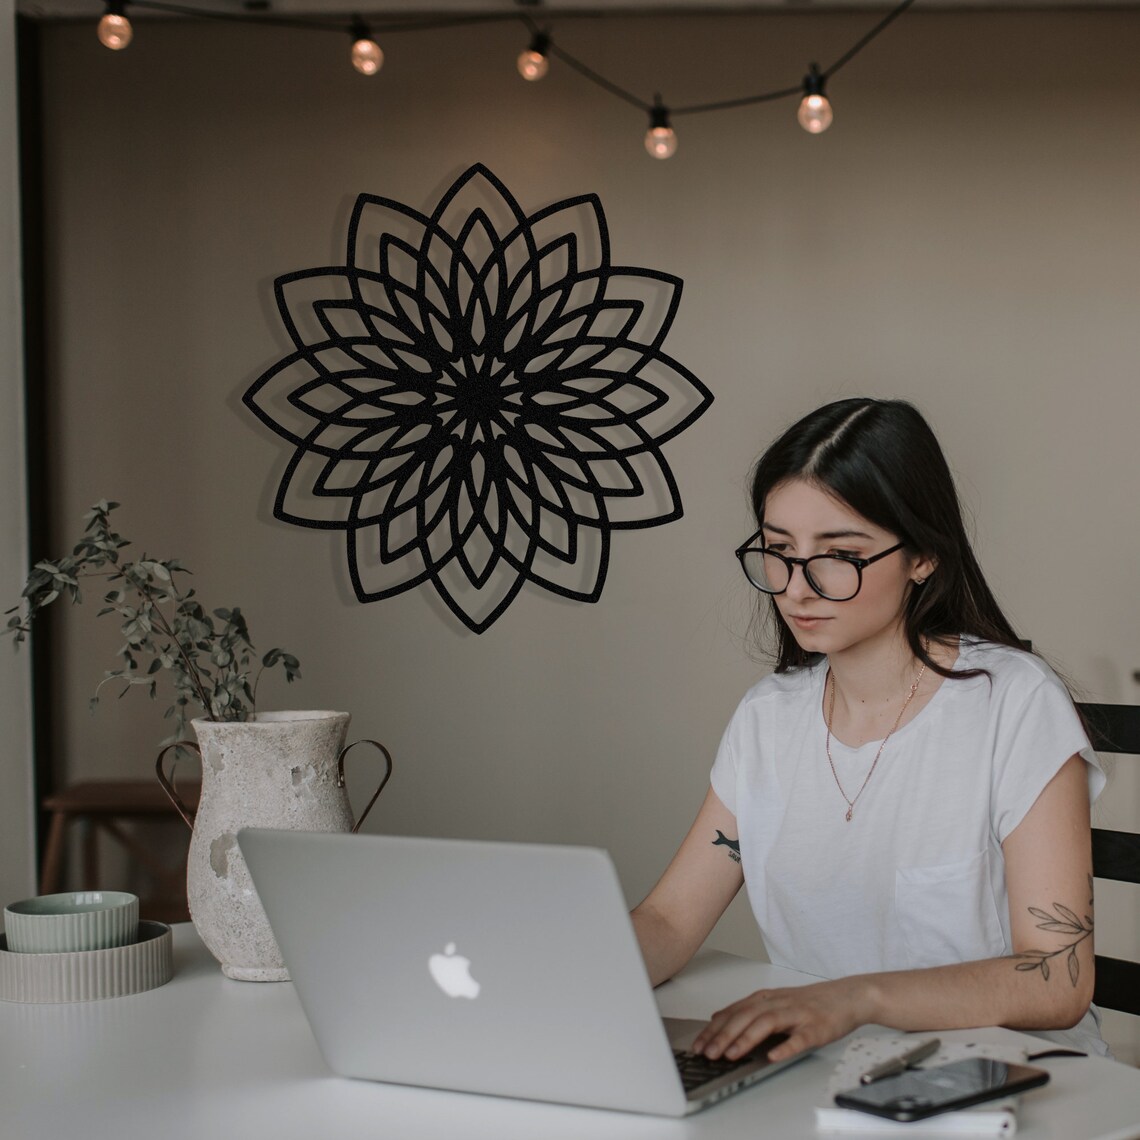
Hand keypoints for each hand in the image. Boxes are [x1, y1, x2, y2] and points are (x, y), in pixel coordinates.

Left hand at [691, 977, 870, 1062]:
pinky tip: (774, 1056)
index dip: (714, 1028)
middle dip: (724, 1035)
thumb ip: (749, 1010)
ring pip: (767, 1023)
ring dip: (747, 1038)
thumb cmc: (810, 1003)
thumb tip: (718, 1019)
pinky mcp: (816, 1027)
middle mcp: (778, 1003)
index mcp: (766, 998)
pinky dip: (786, 1046)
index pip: (733, 1012)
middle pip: (746, 1016)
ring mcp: (797, 1014)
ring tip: (731, 1054)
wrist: (847, 996)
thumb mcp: (775, 1002)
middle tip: (707, 1052)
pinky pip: (800, 1038)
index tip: (698, 1044)